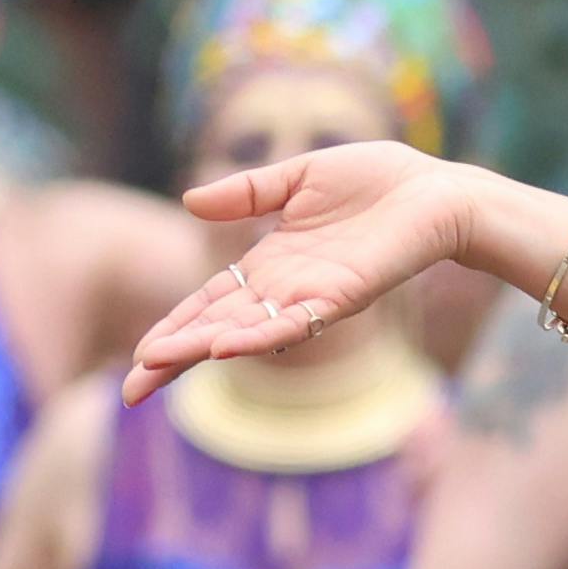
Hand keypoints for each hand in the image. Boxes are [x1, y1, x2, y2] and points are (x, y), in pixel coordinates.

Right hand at [126, 142, 482, 401]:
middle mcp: (285, 288)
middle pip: (216, 328)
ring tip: (159, 366)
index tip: (139, 357)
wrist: (437, 188)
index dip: (174, 328)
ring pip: (245, 332)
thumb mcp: (298, 177)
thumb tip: (190, 202)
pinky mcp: (342, 296)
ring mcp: (312, 296)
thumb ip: (247, 192)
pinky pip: (294, 322)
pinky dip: (259, 336)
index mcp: (270, 263)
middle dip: (173, 356)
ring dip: (202, 349)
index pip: (209, 303)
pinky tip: (225, 349)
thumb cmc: (376, 181)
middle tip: (130, 391)